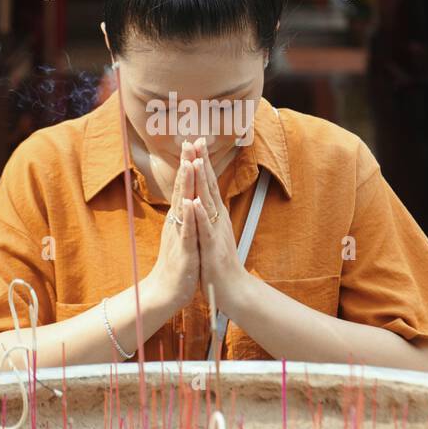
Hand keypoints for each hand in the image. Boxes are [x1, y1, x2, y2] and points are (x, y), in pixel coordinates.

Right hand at [146, 144, 199, 312]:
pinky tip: (190, 202)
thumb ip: (184, 215)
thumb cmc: (177, 263)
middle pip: (181, 189)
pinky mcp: (184, 251)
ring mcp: (180, 234)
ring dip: (185, 184)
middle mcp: (177, 221)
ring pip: (183, 205)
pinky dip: (189, 216)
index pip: (184, 186)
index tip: (193, 142)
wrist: (166, 291)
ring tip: (188, 163)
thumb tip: (186, 196)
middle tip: (189, 141)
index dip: (189, 164)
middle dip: (186, 165)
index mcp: (180, 217)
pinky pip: (187, 231)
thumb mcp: (182, 233)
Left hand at [184, 138, 246, 315]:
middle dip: (201, 162)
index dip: (200, 162)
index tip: (195, 141)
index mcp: (214, 214)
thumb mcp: (211, 232)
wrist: (232, 288)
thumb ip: (209, 213)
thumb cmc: (219, 261)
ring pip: (207, 202)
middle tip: (196, 139)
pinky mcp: (212, 248)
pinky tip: (195, 203)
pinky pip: (205, 229)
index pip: (206, 183)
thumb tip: (204, 196)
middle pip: (208, 185)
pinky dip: (200, 216)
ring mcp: (215, 232)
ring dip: (201, 182)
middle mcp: (217, 218)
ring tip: (194, 161)